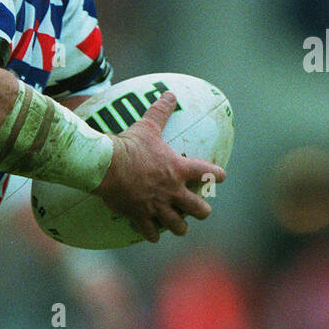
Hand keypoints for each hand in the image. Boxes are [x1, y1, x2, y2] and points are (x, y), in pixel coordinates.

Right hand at [93, 92, 225, 242]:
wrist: (106, 165)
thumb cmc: (129, 145)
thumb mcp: (147, 126)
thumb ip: (160, 111)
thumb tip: (170, 93)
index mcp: (179, 169)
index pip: (207, 172)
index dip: (217, 175)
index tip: (221, 177)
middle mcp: (173, 190)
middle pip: (198, 209)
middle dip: (202, 211)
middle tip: (200, 211)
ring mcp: (157, 206)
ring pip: (178, 225)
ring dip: (180, 227)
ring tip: (179, 227)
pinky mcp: (140, 215)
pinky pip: (151, 232)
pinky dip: (153, 234)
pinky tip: (153, 235)